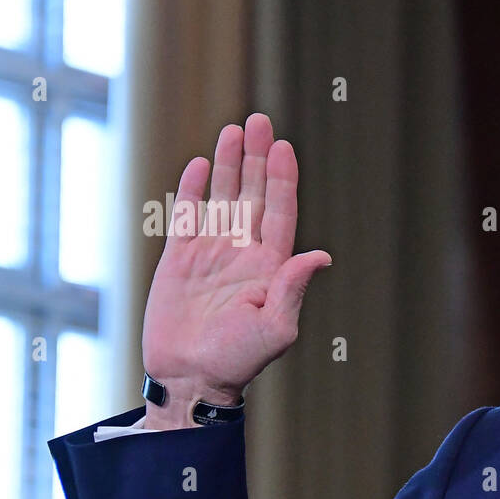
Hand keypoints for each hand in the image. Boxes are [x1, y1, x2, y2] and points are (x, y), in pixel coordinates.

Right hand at [141, 113, 330, 426]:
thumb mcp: (277, 328)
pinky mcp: (179, 260)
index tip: (284, 146)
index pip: (281, 211)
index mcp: (270, 266)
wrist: (192, 379)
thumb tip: (320, 255)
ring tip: (234, 129)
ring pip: (223, 197)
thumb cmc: (239, 360)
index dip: (283, 179)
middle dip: (258, 158)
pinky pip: (187, 217)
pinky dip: (191, 191)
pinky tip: (198, 165)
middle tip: (259, 120)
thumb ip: (293, 288)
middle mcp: (243, 252)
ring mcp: (211, 253)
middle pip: (254, 194)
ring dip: (229, 164)